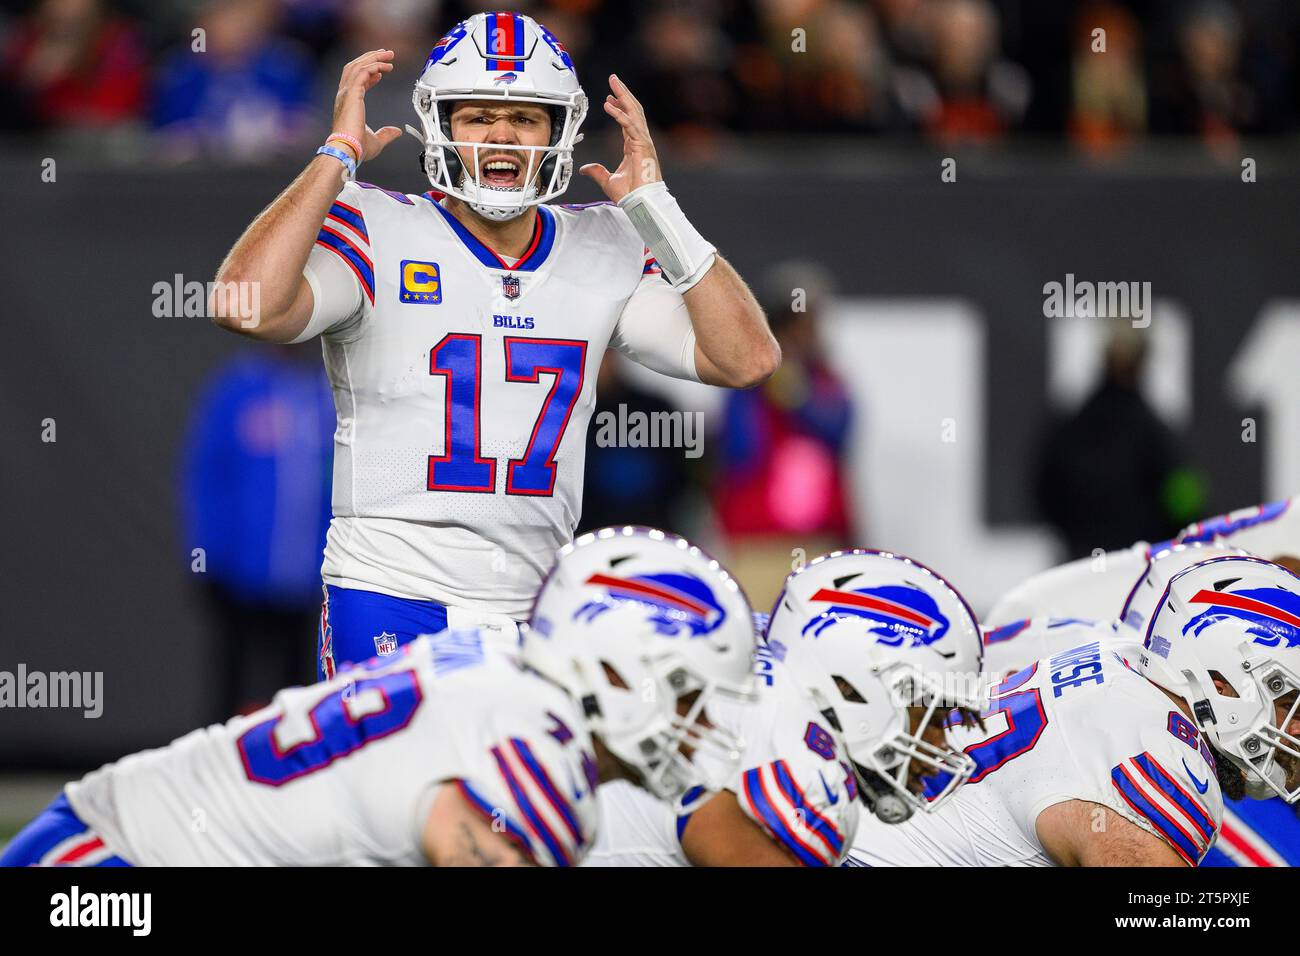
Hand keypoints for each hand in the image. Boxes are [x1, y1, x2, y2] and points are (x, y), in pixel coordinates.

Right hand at [332, 49, 402, 161]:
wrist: (347, 149)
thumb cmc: (357, 147)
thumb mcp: (376, 140)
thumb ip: (386, 134)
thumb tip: (397, 131)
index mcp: (347, 104)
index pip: (356, 81)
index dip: (369, 74)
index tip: (381, 71)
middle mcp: (344, 95)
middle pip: (355, 68)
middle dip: (371, 58)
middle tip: (386, 54)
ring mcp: (346, 93)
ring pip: (358, 66)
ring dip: (374, 58)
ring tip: (388, 54)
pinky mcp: (352, 93)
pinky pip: (363, 72)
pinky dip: (374, 66)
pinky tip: (385, 67)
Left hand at [579, 74, 661, 202]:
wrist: (641, 203)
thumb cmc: (630, 195)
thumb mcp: (608, 180)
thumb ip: (597, 172)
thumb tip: (585, 168)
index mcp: (633, 146)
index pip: (626, 121)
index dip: (618, 108)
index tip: (609, 99)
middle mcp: (640, 141)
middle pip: (632, 111)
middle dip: (623, 94)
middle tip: (614, 80)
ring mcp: (643, 141)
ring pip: (634, 112)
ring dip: (624, 95)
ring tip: (615, 82)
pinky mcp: (643, 145)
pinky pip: (629, 125)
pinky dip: (620, 114)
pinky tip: (609, 105)